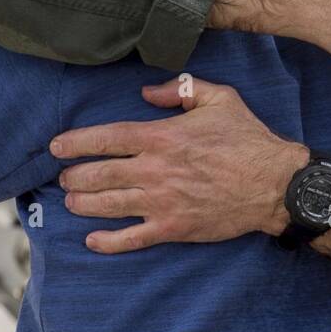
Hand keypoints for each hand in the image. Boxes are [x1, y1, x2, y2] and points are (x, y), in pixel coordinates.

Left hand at [52, 77, 304, 252]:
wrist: (274, 183)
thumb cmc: (248, 139)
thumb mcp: (220, 98)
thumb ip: (181, 89)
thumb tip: (147, 93)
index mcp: (162, 137)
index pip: (106, 138)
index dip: (76, 143)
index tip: (56, 147)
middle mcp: (155, 170)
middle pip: (100, 174)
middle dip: (75, 176)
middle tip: (65, 177)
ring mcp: (162, 202)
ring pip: (108, 206)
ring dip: (83, 203)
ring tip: (72, 200)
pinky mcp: (173, 228)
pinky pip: (131, 238)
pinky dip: (107, 242)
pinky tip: (92, 241)